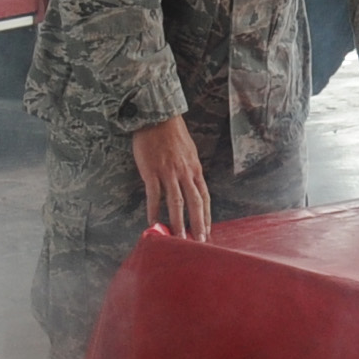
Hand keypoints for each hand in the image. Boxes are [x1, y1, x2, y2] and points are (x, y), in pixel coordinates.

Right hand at [130, 116, 212, 239]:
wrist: (157, 116)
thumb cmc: (172, 134)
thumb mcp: (188, 152)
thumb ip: (189, 170)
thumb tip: (190, 187)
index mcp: (195, 169)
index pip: (204, 197)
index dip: (207, 216)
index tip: (207, 231)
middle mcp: (184, 172)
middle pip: (195, 203)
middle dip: (197, 224)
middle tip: (198, 242)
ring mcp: (168, 172)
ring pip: (176, 202)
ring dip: (178, 222)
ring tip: (178, 239)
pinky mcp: (152, 171)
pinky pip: (154, 194)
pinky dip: (154, 209)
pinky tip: (152, 221)